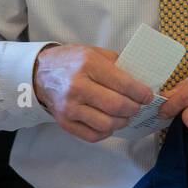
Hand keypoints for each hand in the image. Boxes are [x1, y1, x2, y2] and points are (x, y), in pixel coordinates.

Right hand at [33, 44, 152, 142]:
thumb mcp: (94, 52)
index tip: (148, 96)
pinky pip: (93, 135)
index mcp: (88, 64)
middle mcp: (77, 86)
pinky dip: (106, 132)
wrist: (39, 72)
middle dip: (134, 108)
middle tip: (137, 106)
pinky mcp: (64, 122)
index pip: (123, 83)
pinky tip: (109, 123)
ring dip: (122, 122)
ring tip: (124, 115)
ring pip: (107, 124)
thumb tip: (141, 79)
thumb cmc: (71, 61)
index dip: (141, 93)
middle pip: (117, 106)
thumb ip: (117, 64)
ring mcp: (69, 107)